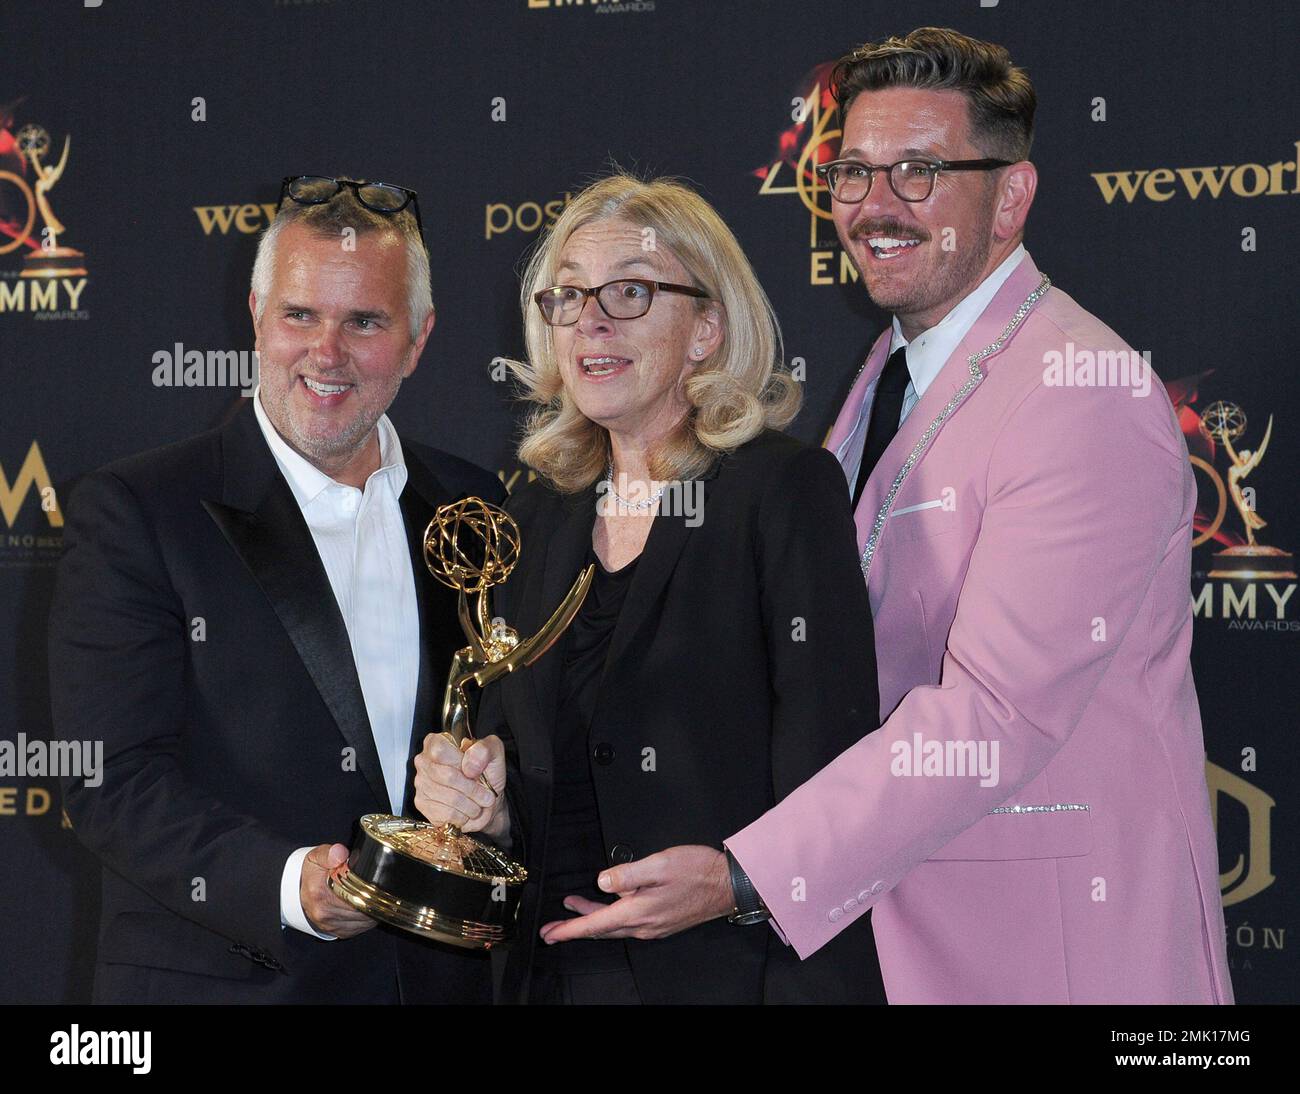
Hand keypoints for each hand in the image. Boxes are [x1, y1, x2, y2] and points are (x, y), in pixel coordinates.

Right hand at [301, 842, 377, 938]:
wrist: (298, 890)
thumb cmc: (312, 873)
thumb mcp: (317, 856)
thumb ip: (329, 853)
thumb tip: (340, 854)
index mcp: (319, 894)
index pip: (355, 896)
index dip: (369, 889)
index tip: (375, 881)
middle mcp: (324, 913)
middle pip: (362, 910)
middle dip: (374, 898)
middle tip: (379, 887)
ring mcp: (331, 926)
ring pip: (365, 921)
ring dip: (373, 910)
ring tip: (374, 896)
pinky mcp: (338, 933)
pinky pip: (361, 928)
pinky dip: (368, 919)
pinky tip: (368, 907)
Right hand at [412, 732, 509, 840]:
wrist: (486, 802)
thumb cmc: (487, 775)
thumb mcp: (494, 754)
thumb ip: (485, 749)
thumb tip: (468, 764)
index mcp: (438, 742)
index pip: (440, 750)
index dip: (460, 763)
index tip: (475, 771)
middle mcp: (424, 761)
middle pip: (447, 776)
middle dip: (472, 789)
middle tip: (486, 795)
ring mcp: (421, 784)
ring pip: (450, 797)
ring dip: (471, 804)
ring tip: (477, 802)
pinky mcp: (423, 805)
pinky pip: (446, 814)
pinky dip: (463, 815)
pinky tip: (466, 810)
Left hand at [539, 845, 733, 943]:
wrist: (728, 886)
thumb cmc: (697, 871)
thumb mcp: (660, 864)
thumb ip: (628, 873)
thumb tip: (601, 880)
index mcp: (639, 911)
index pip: (595, 924)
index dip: (570, 929)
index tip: (549, 934)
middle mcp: (644, 925)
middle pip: (601, 929)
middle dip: (574, 928)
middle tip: (551, 930)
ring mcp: (653, 926)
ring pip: (614, 925)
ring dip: (591, 919)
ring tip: (572, 908)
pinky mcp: (661, 922)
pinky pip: (627, 922)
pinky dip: (610, 915)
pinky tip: (609, 902)